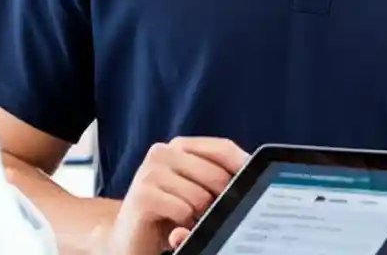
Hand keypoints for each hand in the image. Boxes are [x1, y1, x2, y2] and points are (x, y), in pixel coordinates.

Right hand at [101, 137, 248, 254]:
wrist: (129, 240)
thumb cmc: (168, 214)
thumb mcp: (195, 191)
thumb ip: (216, 177)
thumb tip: (251, 172)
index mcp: (179, 146)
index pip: (223, 148)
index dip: (243, 167)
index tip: (256, 184)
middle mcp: (162, 152)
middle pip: (216, 174)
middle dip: (219, 200)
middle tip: (205, 214)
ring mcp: (150, 172)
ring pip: (200, 196)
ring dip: (198, 216)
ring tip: (185, 220)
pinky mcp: (142, 195)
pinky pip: (183, 210)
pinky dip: (183, 225)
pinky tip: (172, 226)